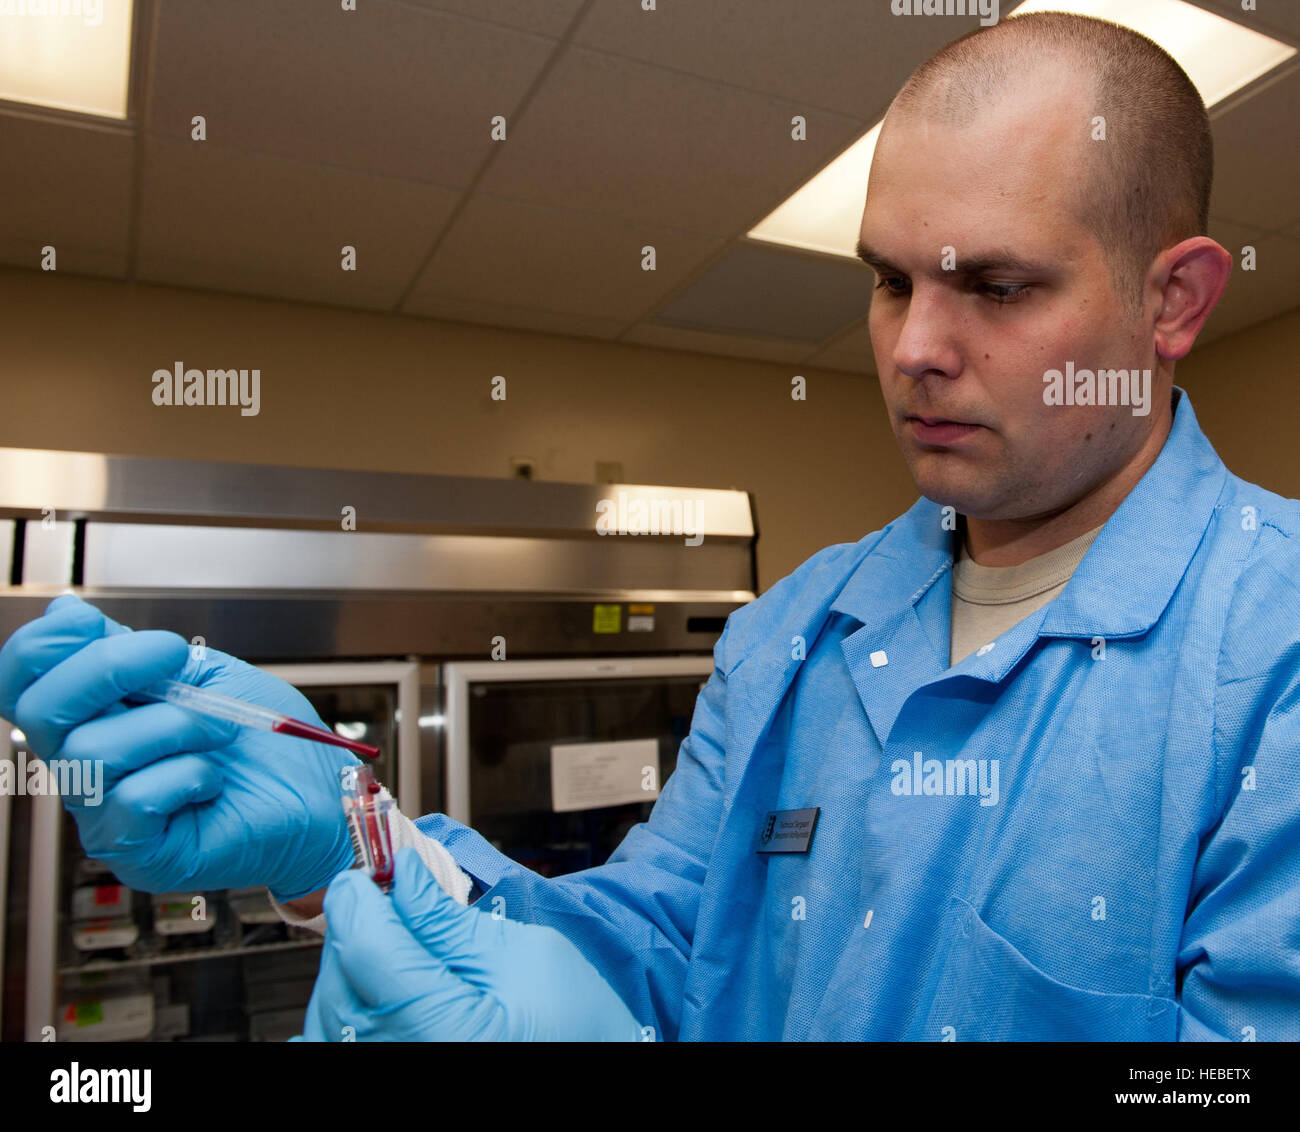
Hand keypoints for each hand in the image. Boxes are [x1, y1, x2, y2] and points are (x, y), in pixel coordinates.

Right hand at [0, 594, 356, 901]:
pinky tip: (213, 778)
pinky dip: (186, 773)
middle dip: (107, 669)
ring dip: (174, 725)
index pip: (21, 682)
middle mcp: (90, 767)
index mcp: (96, 718)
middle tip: (174, 661)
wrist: (322, 791)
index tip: (95, 624)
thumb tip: (65, 613)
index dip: (44, 647)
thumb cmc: (268, 739)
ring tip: (220, 733)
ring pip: (93, 751)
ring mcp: (107, 815)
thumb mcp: (202, 673)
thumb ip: (130, 649)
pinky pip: (131, 800)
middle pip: (39, 711)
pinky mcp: (139, 853)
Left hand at [297, 849, 643, 1041]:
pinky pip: (336, 1042)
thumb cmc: (582, 1028)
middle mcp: (408, 1059)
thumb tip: (401, 877)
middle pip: (342, 976)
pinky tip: (374, 985)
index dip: (358, 896)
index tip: (368, 872)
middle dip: (359, 927)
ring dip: (351, 966)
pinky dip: (347, 1006)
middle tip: (389, 897)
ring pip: (332, 1010)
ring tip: (395, 941)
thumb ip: (449, 920)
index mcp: (447, 1030)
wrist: (605, 1065)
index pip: (366, 947)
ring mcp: (391, 1073)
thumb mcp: (527, 955)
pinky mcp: (386, 1079)